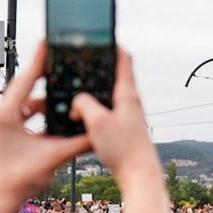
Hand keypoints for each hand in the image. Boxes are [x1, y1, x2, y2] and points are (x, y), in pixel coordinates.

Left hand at [0, 42, 87, 212]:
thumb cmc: (20, 180)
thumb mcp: (54, 157)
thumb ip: (79, 143)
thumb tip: (101, 131)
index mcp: (7, 114)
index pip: (26, 79)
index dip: (40, 60)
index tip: (49, 41)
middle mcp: (2, 114)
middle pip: (26, 85)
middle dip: (44, 72)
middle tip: (60, 56)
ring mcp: (4, 122)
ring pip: (27, 99)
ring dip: (44, 92)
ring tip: (61, 80)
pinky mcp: (8, 132)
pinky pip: (26, 112)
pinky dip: (41, 108)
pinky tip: (55, 108)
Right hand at [67, 46, 171, 212]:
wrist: (139, 175)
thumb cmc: (124, 149)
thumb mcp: (97, 122)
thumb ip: (84, 104)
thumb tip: (78, 101)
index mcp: (127, 94)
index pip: (123, 59)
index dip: (111, 45)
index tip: (99, 36)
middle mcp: (130, 102)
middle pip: (112, 77)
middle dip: (95, 71)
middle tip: (78, 64)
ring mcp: (127, 116)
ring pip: (106, 97)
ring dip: (91, 94)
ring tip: (73, 95)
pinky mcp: (123, 129)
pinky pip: (104, 113)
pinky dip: (92, 111)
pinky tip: (79, 118)